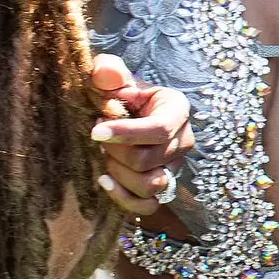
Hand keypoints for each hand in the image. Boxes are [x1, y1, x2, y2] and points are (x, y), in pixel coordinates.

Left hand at [89, 54, 190, 217]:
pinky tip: (105, 181)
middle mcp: (183, 141)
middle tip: (98, 137)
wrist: (131, 115)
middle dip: (115, 152)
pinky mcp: (165, 188)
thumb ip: (109, 72)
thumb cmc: (124, 96)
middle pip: (147, 161)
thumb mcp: (117, 79)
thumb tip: (106, 73)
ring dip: (119, 174)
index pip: (158, 130)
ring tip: (106, 156)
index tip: (95, 131)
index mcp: (177, 110)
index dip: (125, 134)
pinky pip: (148, 206)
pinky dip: (124, 198)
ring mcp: (176, 168)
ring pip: (150, 186)